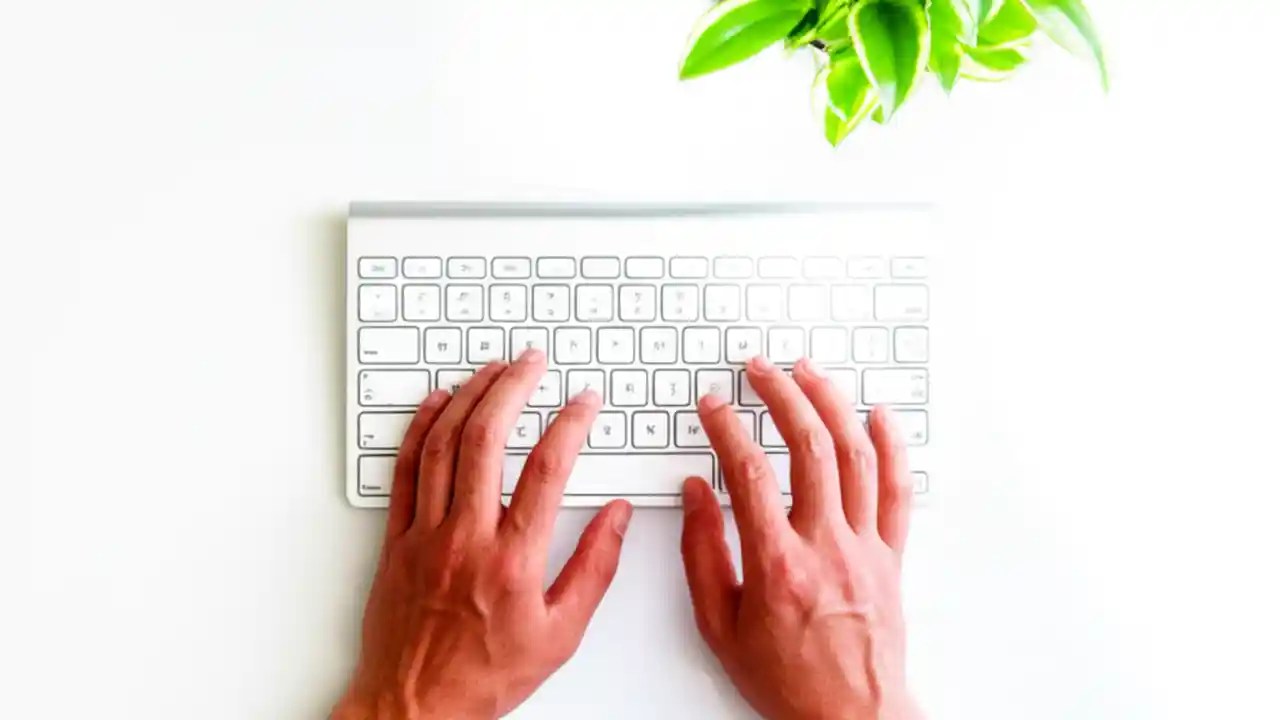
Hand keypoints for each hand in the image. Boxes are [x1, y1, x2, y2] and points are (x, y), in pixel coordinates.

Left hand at [333, 351, 632, 719]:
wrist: (415, 706)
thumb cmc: (485, 677)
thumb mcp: (561, 633)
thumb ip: (594, 568)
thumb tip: (617, 517)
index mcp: (513, 559)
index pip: (547, 469)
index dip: (570, 424)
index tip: (583, 403)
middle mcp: (466, 537)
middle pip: (488, 439)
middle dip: (513, 388)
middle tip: (531, 362)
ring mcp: (425, 535)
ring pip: (443, 446)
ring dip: (468, 398)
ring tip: (490, 371)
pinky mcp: (395, 541)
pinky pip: (404, 472)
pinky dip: (419, 430)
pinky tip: (436, 405)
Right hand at [681, 357, 920, 719]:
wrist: (852, 717)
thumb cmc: (786, 679)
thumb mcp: (720, 625)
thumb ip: (702, 554)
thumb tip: (696, 494)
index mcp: (778, 564)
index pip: (748, 472)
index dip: (726, 428)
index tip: (712, 406)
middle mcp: (827, 547)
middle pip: (808, 447)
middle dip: (780, 396)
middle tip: (759, 370)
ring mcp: (865, 547)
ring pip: (856, 456)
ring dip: (831, 404)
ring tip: (808, 372)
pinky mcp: (891, 556)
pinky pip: (899, 490)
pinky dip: (893, 446)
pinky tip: (879, 415)